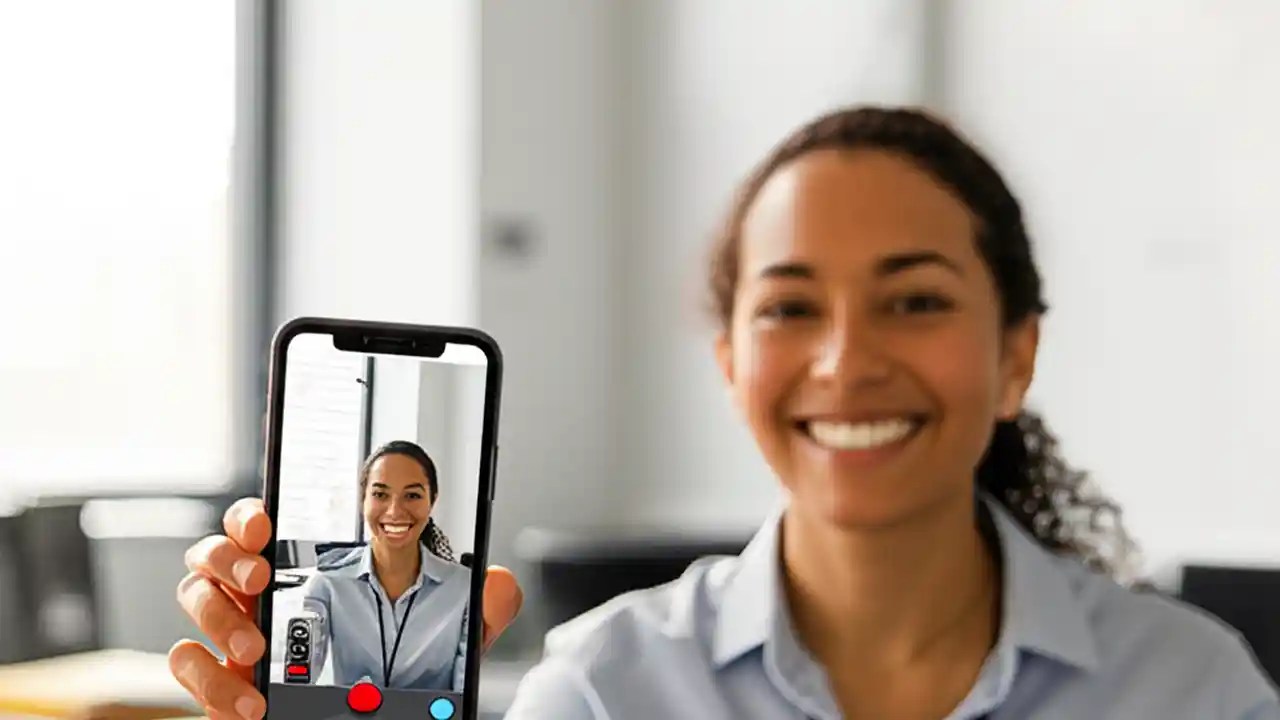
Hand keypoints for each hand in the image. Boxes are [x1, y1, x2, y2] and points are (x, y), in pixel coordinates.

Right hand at [168, 497, 522, 719]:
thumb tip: (498, 585)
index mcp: (310, 574)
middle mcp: (261, 601)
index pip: (262, 524)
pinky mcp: (221, 688)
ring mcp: (235, 642)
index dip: (252, 514)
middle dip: (227, 556)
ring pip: (193, 602)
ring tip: (256, 647)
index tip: (266, 523)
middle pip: (212, 553)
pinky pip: (185, 666)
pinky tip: (250, 700)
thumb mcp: (446, 640)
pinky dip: (208, 679)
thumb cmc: (398, 679)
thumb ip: (476, 608)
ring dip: (217, 618)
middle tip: (262, 576)